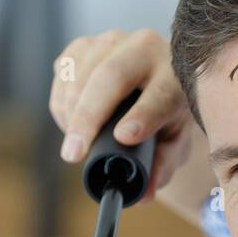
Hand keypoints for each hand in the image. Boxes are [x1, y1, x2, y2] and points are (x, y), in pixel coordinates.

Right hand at [50, 28, 195, 198]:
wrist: (156, 80)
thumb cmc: (167, 118)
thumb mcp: (172, 144)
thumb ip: (160, 168)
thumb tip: (144, 196)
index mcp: (176, 76)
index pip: (161, 95)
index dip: (142, 117)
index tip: (124, 137)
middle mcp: (146, 48)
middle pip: (111, 77)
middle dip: (88, 117)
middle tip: (74, 154)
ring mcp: (112, 40)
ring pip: (81, 72)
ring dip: (70, 112)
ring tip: (75, 144)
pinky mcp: (85, 44)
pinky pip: (63, 69)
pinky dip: (61, 100)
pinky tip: (70, 121)